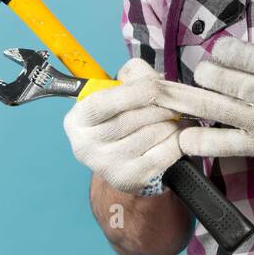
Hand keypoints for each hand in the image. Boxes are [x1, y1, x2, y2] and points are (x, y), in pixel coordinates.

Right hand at [63, 57, 185, 193]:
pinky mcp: (129, 180)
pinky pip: (163, 154)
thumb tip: (156, 79)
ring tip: (175, 118)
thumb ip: (135, 75)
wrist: (121, 161)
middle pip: (131, 120)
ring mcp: (106, 166)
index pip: (104, 103)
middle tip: (176, 102)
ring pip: (151, 134)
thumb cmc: (120, 118)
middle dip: (160, 107)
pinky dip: (176, 140)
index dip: (135, 92)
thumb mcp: (119, 90)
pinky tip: (176, 134)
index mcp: (77, 120)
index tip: (158, 87)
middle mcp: (85, 146)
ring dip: (170, 123)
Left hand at [153, 0, 253, 177]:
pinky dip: (209, 143)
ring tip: (167, 100)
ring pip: (228, 114)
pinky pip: (237, 146)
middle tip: (190, 70)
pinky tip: (185, 140)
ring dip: (196, 105)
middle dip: (208, 77)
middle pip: (236, 85)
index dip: (232, 53)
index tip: (215, 49)